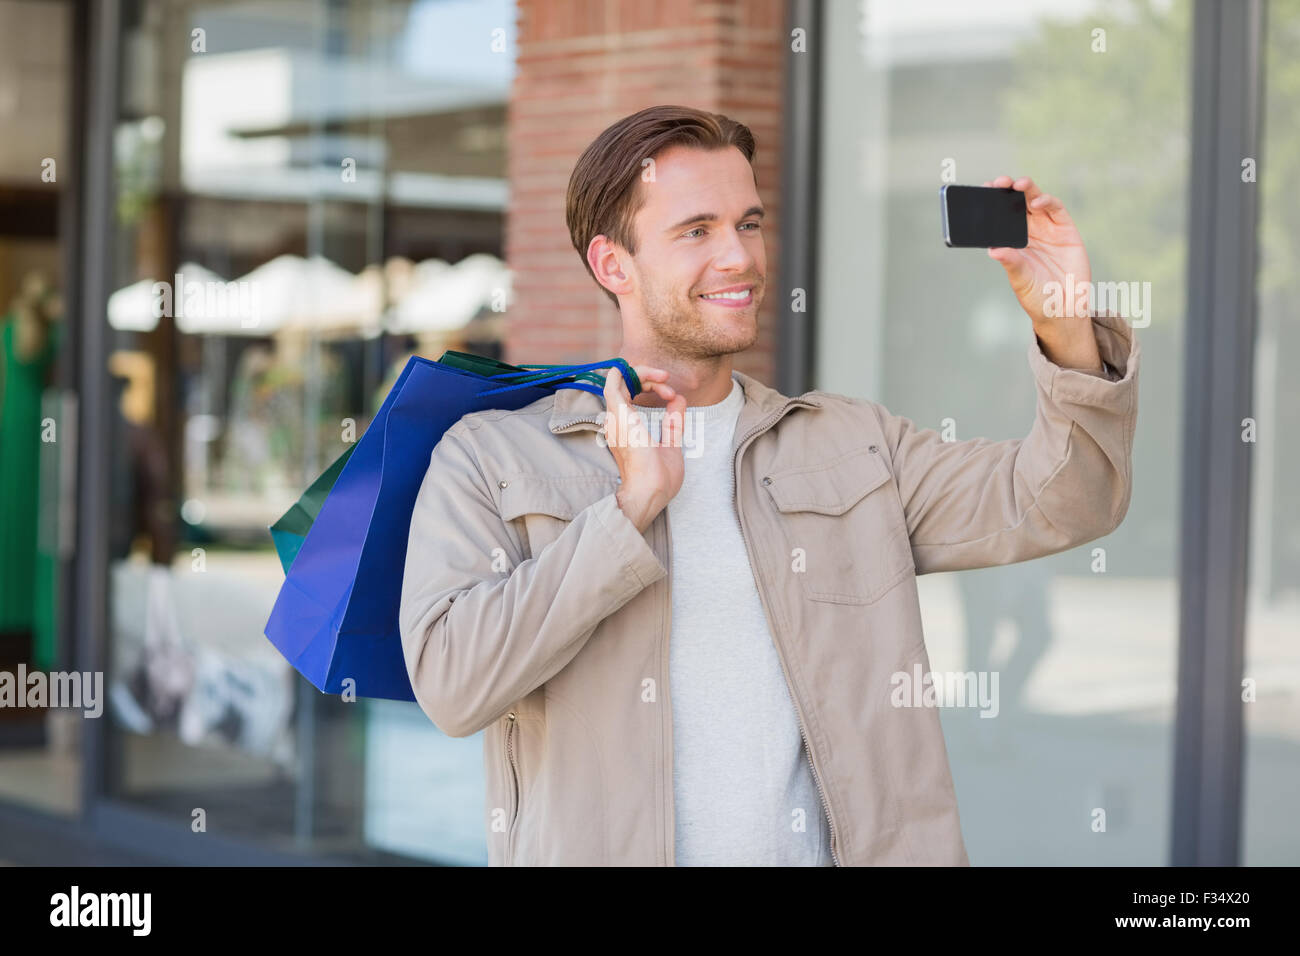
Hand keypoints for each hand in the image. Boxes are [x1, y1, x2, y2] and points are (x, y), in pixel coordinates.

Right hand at [602, 364, 686, 533]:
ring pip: (621, 380)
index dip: (652, 387)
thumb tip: (679, 400)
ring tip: (664, 379)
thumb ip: (673, 422)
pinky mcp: (620, 415)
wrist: (650, 492)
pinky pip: (613, 383)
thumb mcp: (671, 443)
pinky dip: (626, 371)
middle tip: (669, 386)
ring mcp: (616, 418)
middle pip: (625, 384)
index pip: (630, 394)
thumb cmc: (658, 478)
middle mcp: (617, 421)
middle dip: (649, 377)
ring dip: (645, 374)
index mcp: (626, 428)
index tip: (673, 395)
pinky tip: (644, 369)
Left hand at [985, 175, 1101, 369]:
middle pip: (1016, 204)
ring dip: (1027, 190)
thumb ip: (1010, 262)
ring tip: (1018, 185)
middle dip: (1008, 190)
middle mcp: (1028, 231)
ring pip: (1035, 200)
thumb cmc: (1037, 295)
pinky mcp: (1065, 229)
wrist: (1064, 307)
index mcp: (1012, 241)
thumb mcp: (1020, 279)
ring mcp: (1047, 228)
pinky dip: (1047, 201)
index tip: (982, 190)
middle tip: (999, 182)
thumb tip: (993, 249)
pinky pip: (1055, 209)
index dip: (992, 202)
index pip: (999, 216)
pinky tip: (1036, 203)